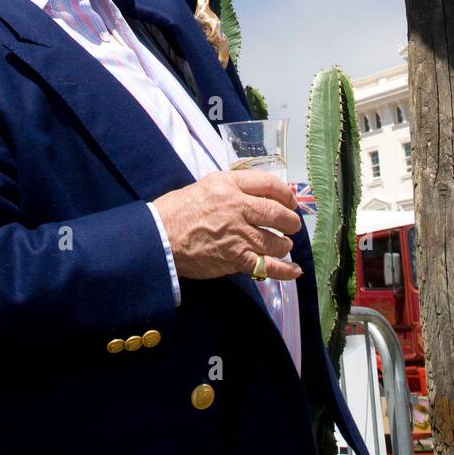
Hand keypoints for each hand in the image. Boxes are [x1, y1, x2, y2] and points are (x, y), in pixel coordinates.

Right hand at [151, 171, 302, 282]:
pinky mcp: (236, 258)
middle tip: (292, 225)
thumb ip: (232, 188)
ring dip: (284, 244)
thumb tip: (256, 194)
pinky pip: (268, 266)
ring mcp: (239, 235)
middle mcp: (238, 206)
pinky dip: (284, 270)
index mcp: (229, 184)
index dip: (285, 192)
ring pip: (276, 241)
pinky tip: (294, 271)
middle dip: (290, 220)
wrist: (159, 237)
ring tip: (283, 245)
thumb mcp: (206, 185)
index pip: (268, 183)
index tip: (290, 200)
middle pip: (278, 212)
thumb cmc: (177, 210)